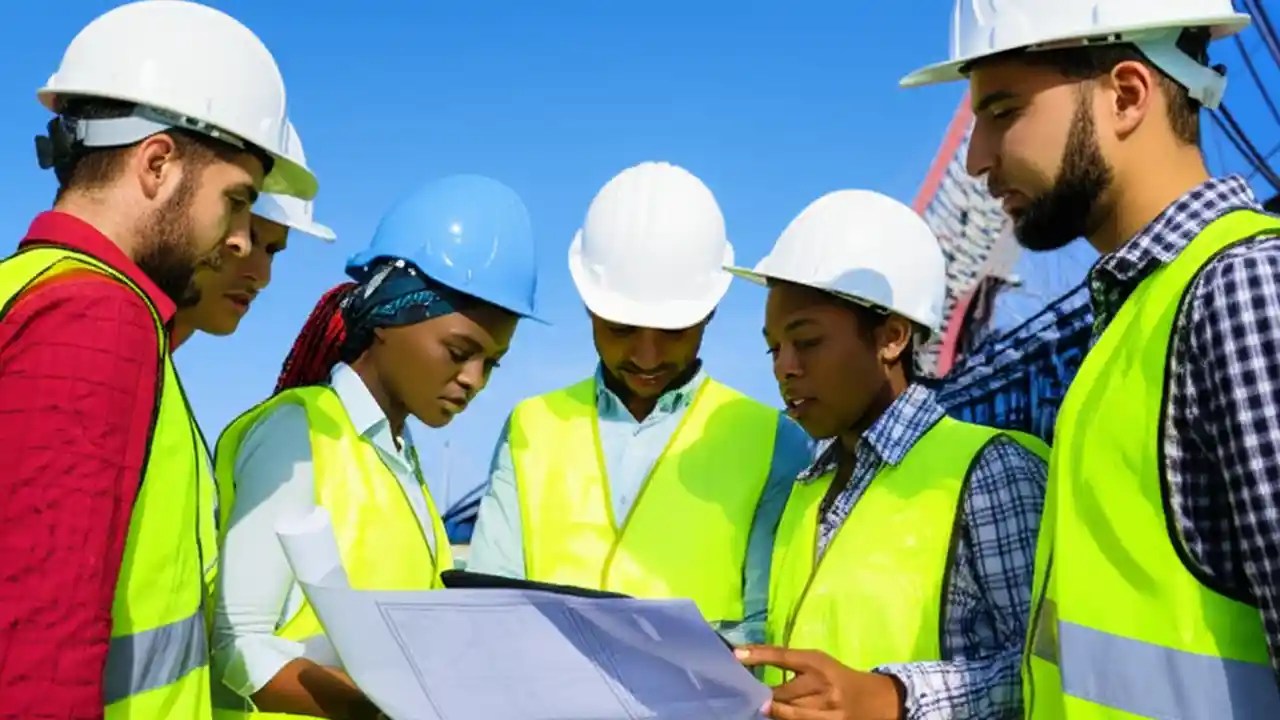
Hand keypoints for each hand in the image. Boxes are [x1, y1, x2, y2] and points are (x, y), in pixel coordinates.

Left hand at [735, 646, 903, 719]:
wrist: (876, 701)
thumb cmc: (838, 677)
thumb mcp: (818, 662)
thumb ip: (789, 662)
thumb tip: (746, 659)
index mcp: (818, 662)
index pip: (784, 657)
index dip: (759, 655)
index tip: (736, 655)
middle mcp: (823, 684)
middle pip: (782, 692)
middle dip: (764, 695)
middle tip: (747, 693)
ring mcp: (827, 709)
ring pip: (788, 714)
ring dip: (773, 712)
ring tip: (761, 708)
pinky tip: (777, 717)